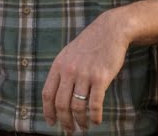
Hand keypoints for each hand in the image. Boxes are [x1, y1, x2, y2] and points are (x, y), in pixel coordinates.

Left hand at [41, 10, 129, 132]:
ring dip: (80, 121)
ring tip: (83, 127)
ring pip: (77, 106)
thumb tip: (56, 93)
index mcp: (58, 66)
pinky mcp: (101, 78)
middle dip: (64, 121)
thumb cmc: (89, 45)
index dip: (48, 111)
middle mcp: (69, 71)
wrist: (110, 31)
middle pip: (61, 104)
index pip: (47, 94)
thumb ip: (62, 71)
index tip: (51, 122)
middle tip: (69, 130)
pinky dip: (94, 116)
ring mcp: (84, 75)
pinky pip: (95, 103)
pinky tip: (96, 121)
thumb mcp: (68, 54)